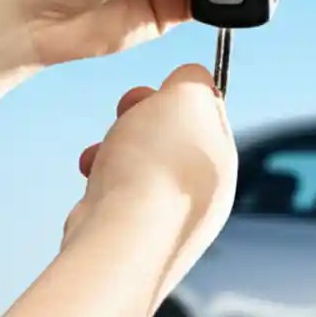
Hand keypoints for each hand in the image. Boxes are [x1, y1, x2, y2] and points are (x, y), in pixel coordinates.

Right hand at [65, 64, 236, 292]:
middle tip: (126, 114)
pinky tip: (92, 177)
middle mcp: (202, 196)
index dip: (174, 95)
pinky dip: (99, 178)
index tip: (154, 92)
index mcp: (223, 162)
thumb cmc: (156, 165)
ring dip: (113, 146)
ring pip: (134, 164)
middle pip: (167, 140)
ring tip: (103, 152)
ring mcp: (167, 220)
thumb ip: (194, 81)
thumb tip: (194, 78)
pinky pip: (114, 193)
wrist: (123, 238)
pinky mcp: (132, 237)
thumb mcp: (188, 97)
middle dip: (138, 119)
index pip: (204, 116)